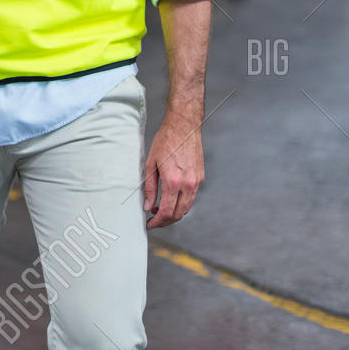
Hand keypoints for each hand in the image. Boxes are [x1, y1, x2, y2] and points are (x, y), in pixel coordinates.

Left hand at [143, 112, 203, 227]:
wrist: (184, 126)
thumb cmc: (166, 141)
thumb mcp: (150, 163)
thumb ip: (149, 187)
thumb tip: (148, 206)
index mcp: (173, 181)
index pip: (166, 212)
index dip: (157, 222)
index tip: (149, 224)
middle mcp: (188, 184)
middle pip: (178, 214)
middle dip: (165, 221)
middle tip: (153, 220)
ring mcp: (196, 181)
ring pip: (186, 208)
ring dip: (174, 213)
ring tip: (160, 209)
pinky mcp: (200, 177)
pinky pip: (191, 197)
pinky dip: (181, 203)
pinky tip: (171, 198)